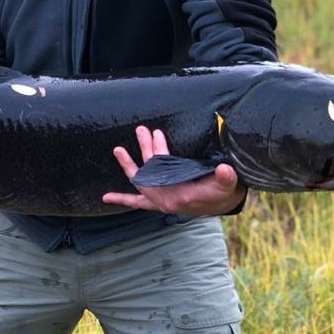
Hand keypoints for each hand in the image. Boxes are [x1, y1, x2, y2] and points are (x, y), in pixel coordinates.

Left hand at [102, 125, 244, 216]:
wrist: (223, 203)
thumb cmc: (224, 191)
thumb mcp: (228, 183)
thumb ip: (226, 177)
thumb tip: (224, 169)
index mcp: (180, 195)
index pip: (162, 170)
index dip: (158, 151)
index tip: (157, 133)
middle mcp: (166, 200)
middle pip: (148, 173)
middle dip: (144, 150)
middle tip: (141, 131)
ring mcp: (161, 202)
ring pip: (140, 182)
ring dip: (129, 165)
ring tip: (118, 150)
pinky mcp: (160, 202)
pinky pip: (138, 202)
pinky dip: (123, 199)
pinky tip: (106, 197)